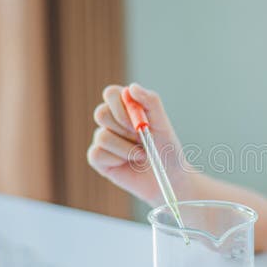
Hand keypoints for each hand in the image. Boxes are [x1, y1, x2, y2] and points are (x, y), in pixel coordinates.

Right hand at [87, 83, 196, 204]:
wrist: (168, 179)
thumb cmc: (167, 150)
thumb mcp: (163, 124)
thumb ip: (151, 102)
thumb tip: (132, 87)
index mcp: (127, 108)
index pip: (111, 93)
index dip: (121, 105)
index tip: (137, 120)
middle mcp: (112, 121)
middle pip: (101, 113)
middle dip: (124, 128)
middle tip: (141, 139)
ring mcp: (104, 139)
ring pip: (102, 136)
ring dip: (126, 149)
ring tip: (141, 155)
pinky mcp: (98, 158)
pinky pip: (97, 153)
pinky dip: (117, 160)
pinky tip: (127, 164)